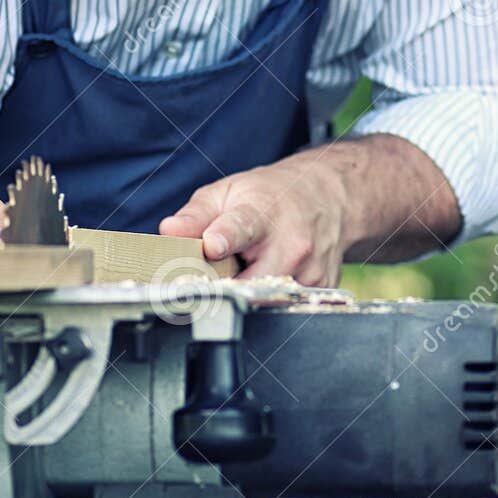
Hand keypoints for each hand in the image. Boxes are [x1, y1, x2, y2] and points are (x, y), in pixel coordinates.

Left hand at [159, 154, 348, 285]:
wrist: (328, 196)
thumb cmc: (272, 195)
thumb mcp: (228, 193)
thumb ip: (196, 215)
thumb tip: (168, 232)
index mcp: (263, 213)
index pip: (242, 227)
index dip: (225, 238)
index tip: (212, 245)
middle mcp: (291, 243)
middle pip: (250, 281)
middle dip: (225, 285)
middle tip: (213, 277)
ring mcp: (310, 269)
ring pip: (266, 299)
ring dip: (248, 293)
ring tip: (249, 271)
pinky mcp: (322, 288)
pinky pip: (286, 304)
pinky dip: (270, 297)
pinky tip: (271, 277)